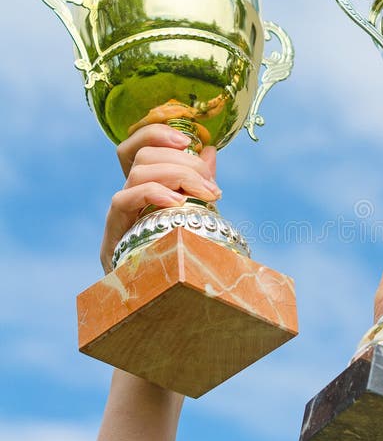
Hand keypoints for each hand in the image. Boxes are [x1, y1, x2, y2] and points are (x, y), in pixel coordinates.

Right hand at [100, 124, 221, 271]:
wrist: (176, 305)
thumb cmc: (189, 259)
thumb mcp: (200, 215)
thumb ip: (201, 183)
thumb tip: (210, 150)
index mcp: (144, 191)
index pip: (135, 148)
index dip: (155, 135)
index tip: (187, 141)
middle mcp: (128, 200)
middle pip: (142, 157)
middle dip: (182, 162)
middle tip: (211, 184)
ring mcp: (119, 219)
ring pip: (137, 173)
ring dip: (177, 176)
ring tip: (206, 195)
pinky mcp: (113, 239)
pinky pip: (122, 201)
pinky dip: (152, 194)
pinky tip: (178, 203)